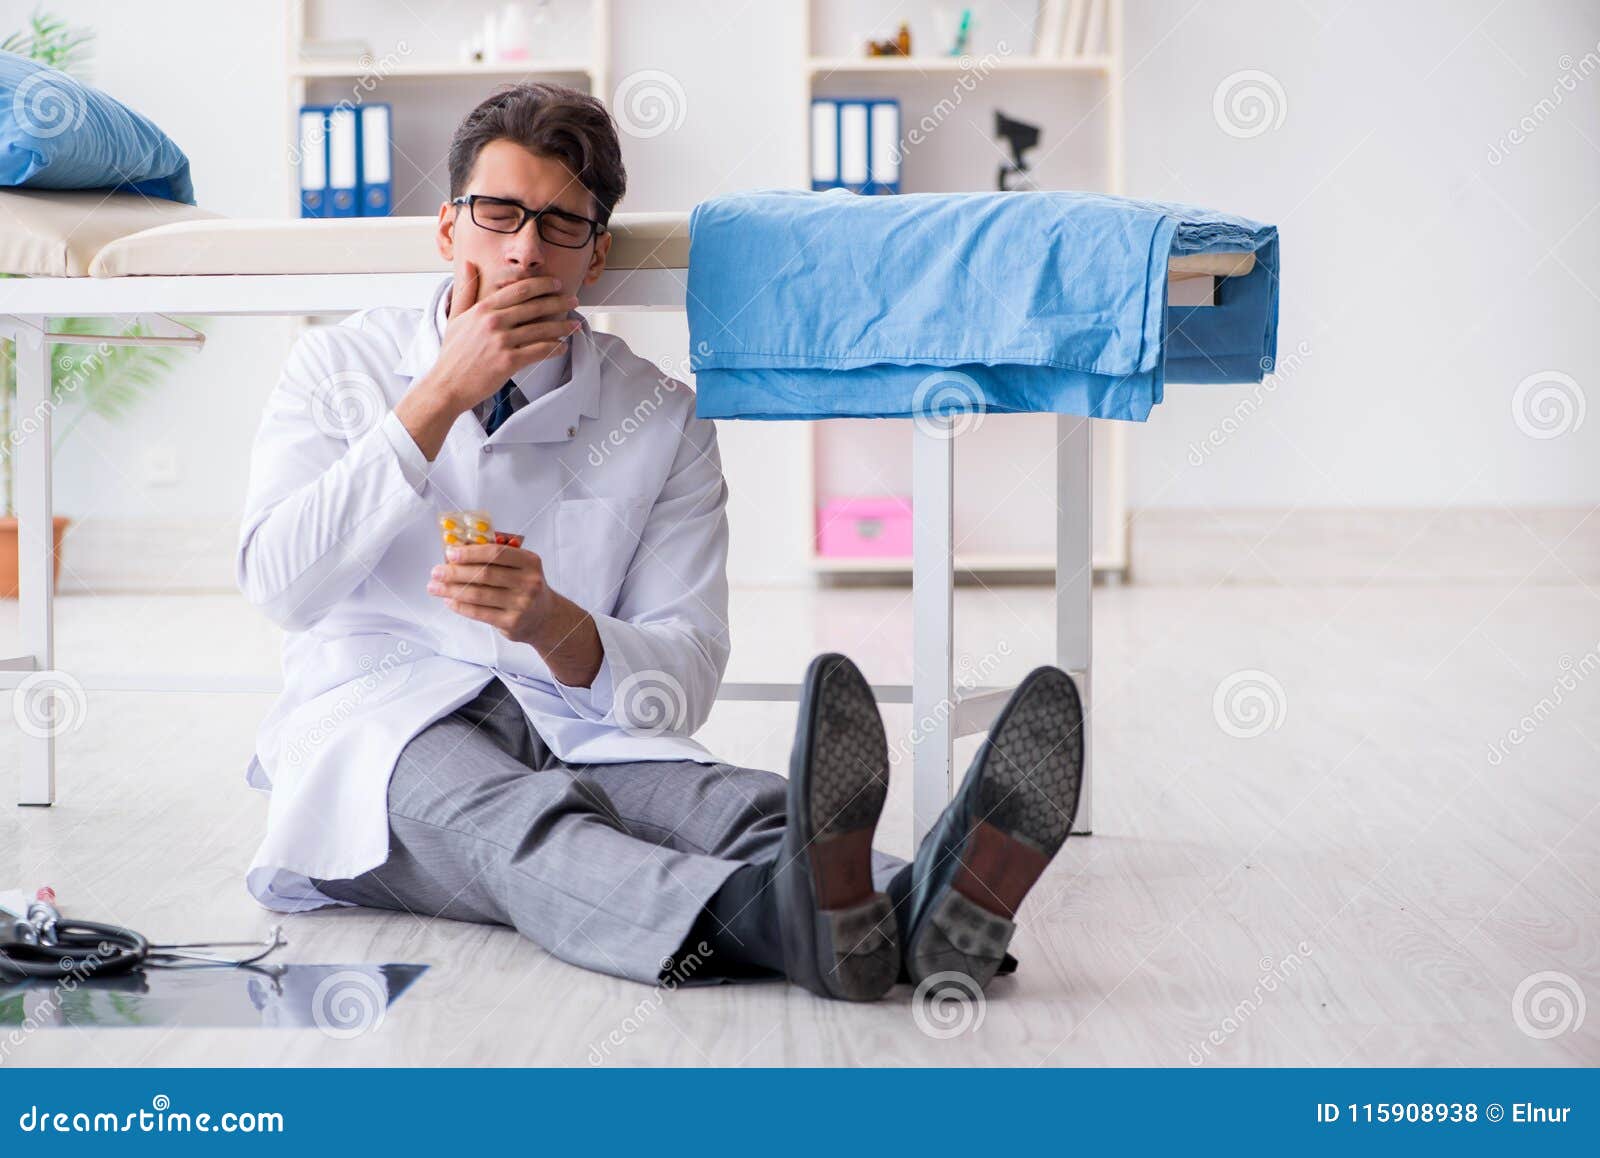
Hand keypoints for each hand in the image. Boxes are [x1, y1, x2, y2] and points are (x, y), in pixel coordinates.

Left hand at [427, 543, 603, 685]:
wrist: (545, 618)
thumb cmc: (526, 587)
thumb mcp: (521, 567)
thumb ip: (497, 558)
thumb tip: (458, 550)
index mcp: (530, 561)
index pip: (496, 553)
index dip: (471, 552)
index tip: (450, 553)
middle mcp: (529, 582)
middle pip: (484, 574)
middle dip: (455, 572)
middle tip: (436, 571)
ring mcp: (521, 604)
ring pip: (478, 594)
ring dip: (452, 590)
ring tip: (435, 587)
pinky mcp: (512, 622)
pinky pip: (479, 612)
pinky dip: (460, 606)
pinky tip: (449, 600)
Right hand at [432, 260, 582, 411]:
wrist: (447, 385)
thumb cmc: (452, 353)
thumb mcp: (456, 317)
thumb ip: (466, 290)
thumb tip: (468, 264)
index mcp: (483, 308)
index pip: (519, 290)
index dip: (542, 285)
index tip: (556, 285)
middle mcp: (494, 322)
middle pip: (534, 306)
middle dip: (558, 302)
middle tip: (573, 300)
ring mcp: (501, 341)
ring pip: (540, 329)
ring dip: (562, 327)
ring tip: (575, 325)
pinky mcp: (508, 362)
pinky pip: (538, 351)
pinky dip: (553, 348)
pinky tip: (562, 347)